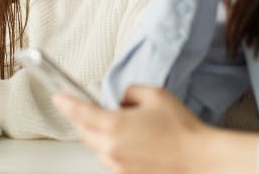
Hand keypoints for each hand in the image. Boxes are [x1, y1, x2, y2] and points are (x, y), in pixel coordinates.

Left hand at [54, 86, 209, 173]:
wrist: (201, 161)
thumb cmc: (182, 130)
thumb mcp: (154, 95)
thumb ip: (128, 92)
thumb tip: (119, 99)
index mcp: (114, 126)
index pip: (79, 112)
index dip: (66, 103)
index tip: (58, 97)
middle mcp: (111, 148)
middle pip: (83, 131)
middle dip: (81, 118)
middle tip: (85, 107)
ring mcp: (118, 166)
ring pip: (96, 147)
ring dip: (97, 135)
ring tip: (115, 124)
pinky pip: (110, 159)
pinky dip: (111, 149)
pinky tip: (127, 141)